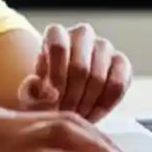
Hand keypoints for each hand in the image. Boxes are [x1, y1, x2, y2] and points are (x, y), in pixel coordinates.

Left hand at [17, 23, 131, 121]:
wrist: (65, 95)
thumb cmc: (45, 92)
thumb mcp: (31, 93)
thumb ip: (32, 94)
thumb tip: (49, 93)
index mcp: (56, 33)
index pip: (58, 47)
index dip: (56, 76)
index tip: (52, 98)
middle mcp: (82, 34)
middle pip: (80, 67)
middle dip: (71, 97)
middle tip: (65, 114)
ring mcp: (104, 46)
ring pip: (99, 77)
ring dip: (86, 103)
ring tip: (76, 117)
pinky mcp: (121, 62)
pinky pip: (118, 84)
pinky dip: (105, 104)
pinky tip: (94, 114)